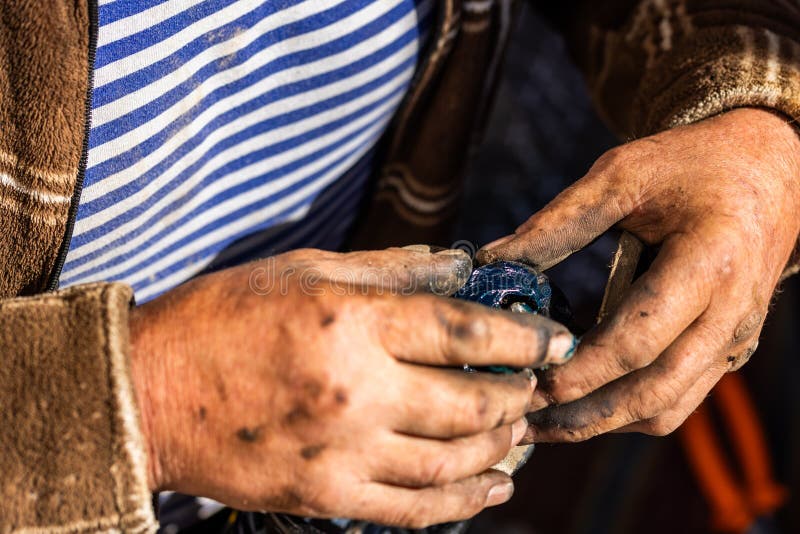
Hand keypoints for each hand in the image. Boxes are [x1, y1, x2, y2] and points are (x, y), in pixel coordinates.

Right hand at [129, 246, 575, 526]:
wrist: (148, 393)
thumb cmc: (223, 318)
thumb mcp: (305, 270)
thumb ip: (390, 268)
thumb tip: (459, 266)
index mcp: (350, 322)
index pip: (464, 331)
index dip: (523, 336)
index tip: (555, 340)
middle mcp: (356, 390)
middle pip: (472, 401)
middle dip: (519, 394)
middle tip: (535, 385)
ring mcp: (342, 452)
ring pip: (453, 461)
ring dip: (501, 447)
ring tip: (519, 432)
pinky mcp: (325, 496)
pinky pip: (415, 510)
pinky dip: (464, 503)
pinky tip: (492, 490)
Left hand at [477, 108, 799, 441]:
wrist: (773, 167)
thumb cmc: (694, 164)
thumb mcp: (623, 175)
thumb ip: (559, 221)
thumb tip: (491, 261)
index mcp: (709, 263)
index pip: (639, 340)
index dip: (580, 370)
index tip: (529, 382)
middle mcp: (731, 313)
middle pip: (655, 393)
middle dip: (585, 416)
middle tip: (525, 421)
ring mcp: (736, 338)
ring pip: (669, 408)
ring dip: (604, 424)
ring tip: (544, 423)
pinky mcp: (729, 349)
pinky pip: (679, 397)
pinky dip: (629, 411)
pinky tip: (584, 403)